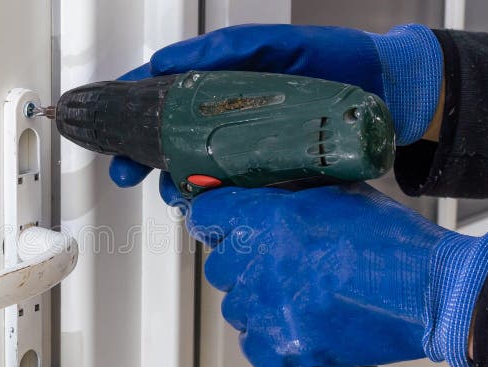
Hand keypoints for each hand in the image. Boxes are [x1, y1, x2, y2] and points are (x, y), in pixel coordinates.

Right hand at [110, 23, 443, 187]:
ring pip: (191, 168)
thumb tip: (166, 62)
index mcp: (220, 84)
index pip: (160, 95)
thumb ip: (221, 50)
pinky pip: (228, 188)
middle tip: (124, 172)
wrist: (384, 92)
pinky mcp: (267, 173)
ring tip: (168, 189)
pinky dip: (208, 198)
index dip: (126, 109)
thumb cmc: (331, 59)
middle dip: (138, 158)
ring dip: (170, 182)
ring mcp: (245, 147)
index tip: (103, 124)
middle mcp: (227, 118)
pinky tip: (201, 200)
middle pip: (166, 139)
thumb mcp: (269, 45)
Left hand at [177, 181, 487, 366]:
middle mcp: (260, 263)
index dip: (215, 218)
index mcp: (268, 218)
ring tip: (297, 294)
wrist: (430, 292)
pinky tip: (302, 322)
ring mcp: (269, 309)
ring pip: (235, 307)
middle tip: (276, 264)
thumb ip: (285, 191)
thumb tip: (253, 190)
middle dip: (242, 263)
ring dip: (258, 301)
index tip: (221, 224)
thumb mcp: (334, 191)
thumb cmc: (390, 242)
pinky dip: (272, 338)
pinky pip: (254, 345)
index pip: (205, 215)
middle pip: (217, 266)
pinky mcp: (284, 347)